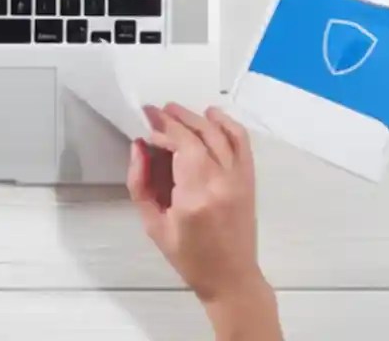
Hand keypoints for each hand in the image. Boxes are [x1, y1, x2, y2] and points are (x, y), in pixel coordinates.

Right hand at [128, 104, 281, 339]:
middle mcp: (221, 182)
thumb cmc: (188, 257)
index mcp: (195, 196)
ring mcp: (239, 179)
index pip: (182, 145)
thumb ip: (140, 184)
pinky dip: (228, 124)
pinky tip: (212, 115)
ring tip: (176, 111)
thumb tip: (139, 147)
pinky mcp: (249, 179)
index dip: (163, 129)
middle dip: (176, 118)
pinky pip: (242, 142)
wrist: (230, 277)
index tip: (147, 124)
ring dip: (197, 117)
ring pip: (221, 133)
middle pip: (201, 134)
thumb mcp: (153, 225)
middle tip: (156, 112)